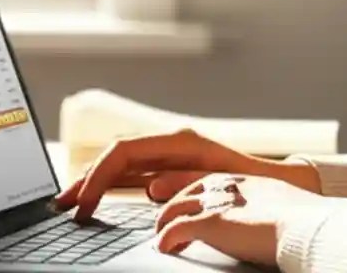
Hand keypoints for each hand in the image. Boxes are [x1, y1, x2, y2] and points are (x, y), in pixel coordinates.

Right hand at [52, 129, 320, 221]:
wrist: (284, 187)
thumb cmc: (258, 185)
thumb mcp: (224, 183)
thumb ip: (187, 181)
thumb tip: (148, 186)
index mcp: (180, 141)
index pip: (124, 152)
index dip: (100, 176)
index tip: (85, 203)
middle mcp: (170, 144)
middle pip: (116, 157)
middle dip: (87, 180)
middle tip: (62, 205)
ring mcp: (169, 157)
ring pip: (121, 166)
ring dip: (94, 183)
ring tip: (69, 203)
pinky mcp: (171, 171)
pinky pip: (132, 176)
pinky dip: (110, 188)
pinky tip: (95, 202)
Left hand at [153, 174, 327, 264]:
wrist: (307, 225)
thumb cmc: (304, 220)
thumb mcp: (282, 205)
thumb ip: (269, 210)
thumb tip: (274, 226)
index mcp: (242, 179)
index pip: (205, 182)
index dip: (192, 196)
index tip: (184, 206)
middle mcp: (223, 186)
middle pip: (184, 193)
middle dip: (171, 207)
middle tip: (165, 223)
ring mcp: (213, 203)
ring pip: (172, 209)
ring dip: (164, 225)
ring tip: (162, 239)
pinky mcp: (208, 223)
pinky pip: (174, 230)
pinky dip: (165, 240)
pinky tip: (164, 248)